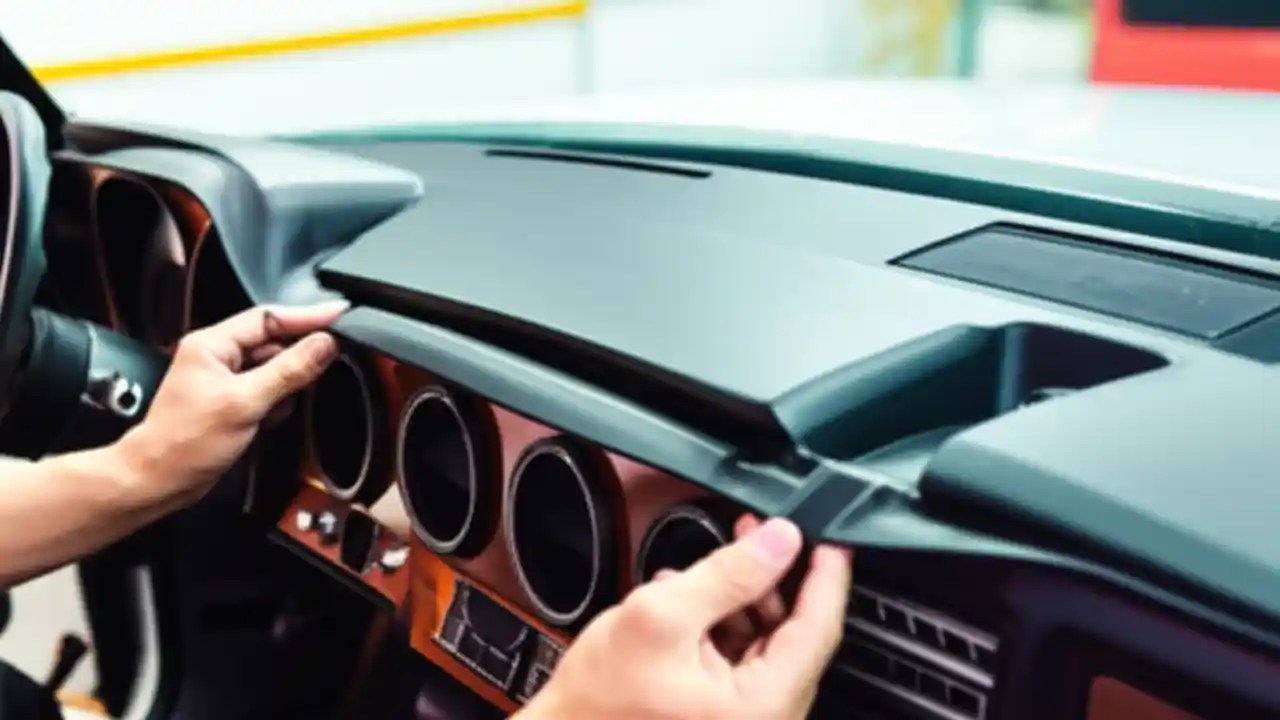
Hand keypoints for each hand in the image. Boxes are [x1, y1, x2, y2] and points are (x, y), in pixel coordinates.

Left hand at [116, 301, 346, 505]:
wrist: (159, 480)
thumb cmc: (186, 442)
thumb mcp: (245, 402)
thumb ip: (289, 370)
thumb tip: (325, 344)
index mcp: (212, 344)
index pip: (268, 317)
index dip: (307, 316)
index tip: (340, 314)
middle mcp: (217, 356)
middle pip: (272, 341)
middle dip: (300, 353)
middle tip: (334, 356)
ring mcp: (223, 379)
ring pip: (272, 367)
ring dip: (288, 382)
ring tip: (292, 398)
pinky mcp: (230, 401)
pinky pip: (266, 389)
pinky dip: (277, 400)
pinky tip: (275, 415)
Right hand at [518, 516, 852, 719]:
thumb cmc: (600, 702)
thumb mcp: (663, 615)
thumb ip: (728, 574)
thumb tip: (781, 542)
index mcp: (763, 705)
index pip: (819, 629)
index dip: (827, 576)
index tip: (831, 540)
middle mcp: (765, 718)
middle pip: (794, 636)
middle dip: (775, 579)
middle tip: (760, 535)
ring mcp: (744, 719)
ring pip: (768, 646)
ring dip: (746, 600)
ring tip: (714, 566)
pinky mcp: (723, 717)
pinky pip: (743, 663)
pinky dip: (726, 627)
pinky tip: (695, 600)